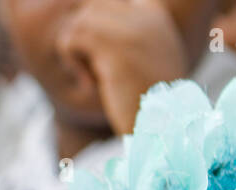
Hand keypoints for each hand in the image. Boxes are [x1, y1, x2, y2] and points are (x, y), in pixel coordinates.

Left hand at [58, 0, 189, 134]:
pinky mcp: (117, 48)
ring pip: (80, 20)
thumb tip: (78, 29)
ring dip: (74, 52)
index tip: (103, 62)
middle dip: (82, 37)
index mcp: (154, 16)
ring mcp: (133, 29)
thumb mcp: (136, 66)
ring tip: (91, 78)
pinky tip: (91, 84)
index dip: (94, 28)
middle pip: (92, 6)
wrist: (163, 130)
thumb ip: (118, 43)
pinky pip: (72, 38)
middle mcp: (146, 16)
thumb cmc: (147, 106)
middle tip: (92, 69)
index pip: (109, 2)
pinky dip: (72, 62)